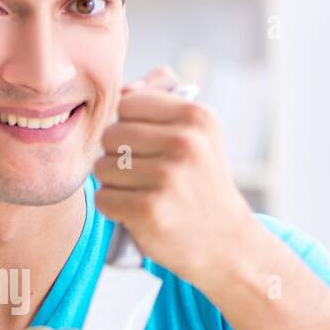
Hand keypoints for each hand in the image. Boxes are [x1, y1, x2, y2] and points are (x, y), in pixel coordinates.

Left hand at [93, 65, 255, 287]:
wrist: (227, 243)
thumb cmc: (201, 183)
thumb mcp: (198, 134)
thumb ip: (161, 101)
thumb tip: (124, 86)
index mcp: (196, 116)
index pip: (127, 103)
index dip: (127, 125)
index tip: (146, 146)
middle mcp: (185, 143)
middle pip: (109, 135)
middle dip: (117, 156)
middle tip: (143, 174)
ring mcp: (168, 177)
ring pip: (102, 168)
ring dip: (114, 184)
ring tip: (142, 193)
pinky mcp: (150, 210)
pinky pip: (103, 199)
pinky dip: (113, 209)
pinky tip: (137, 212)